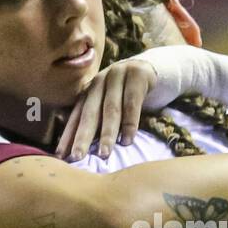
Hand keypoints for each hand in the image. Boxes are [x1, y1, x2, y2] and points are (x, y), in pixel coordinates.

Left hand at [55, 47, 227, 161]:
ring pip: (110, 109)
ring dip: (106, 134)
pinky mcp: (139, 74)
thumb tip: (84, 149)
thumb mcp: (117, 105)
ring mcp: (119, 74)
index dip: (69, 135)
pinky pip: (132, 103)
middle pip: (90, 112)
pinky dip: (130, 123)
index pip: (77, 114)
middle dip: (82, 137)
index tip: (61, 157)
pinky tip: (127, 141)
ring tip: (103, 155)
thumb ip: (102, 119)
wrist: (166, 70)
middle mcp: (102, 80)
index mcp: (92, 89)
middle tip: (76, 158)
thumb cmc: (139, 95)